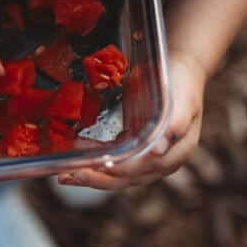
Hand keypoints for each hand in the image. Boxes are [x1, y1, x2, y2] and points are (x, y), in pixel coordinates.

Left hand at [59, 52, 207, 189]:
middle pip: (126, 178)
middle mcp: (162, 162)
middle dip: (96, 178)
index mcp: (176, 154)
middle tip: (68, 175)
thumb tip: (159, 151)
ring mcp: (148, 158)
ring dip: (90, 174)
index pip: (143, 169)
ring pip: (116, 174)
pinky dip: (95, 161)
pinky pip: (113, 161)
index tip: (97, 164)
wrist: (180, 69)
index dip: (119, 169)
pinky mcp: (136, 150)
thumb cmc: (181, 82)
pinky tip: (77, 155)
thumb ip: (174, 125)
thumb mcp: (182, 100)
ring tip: (63, 174)